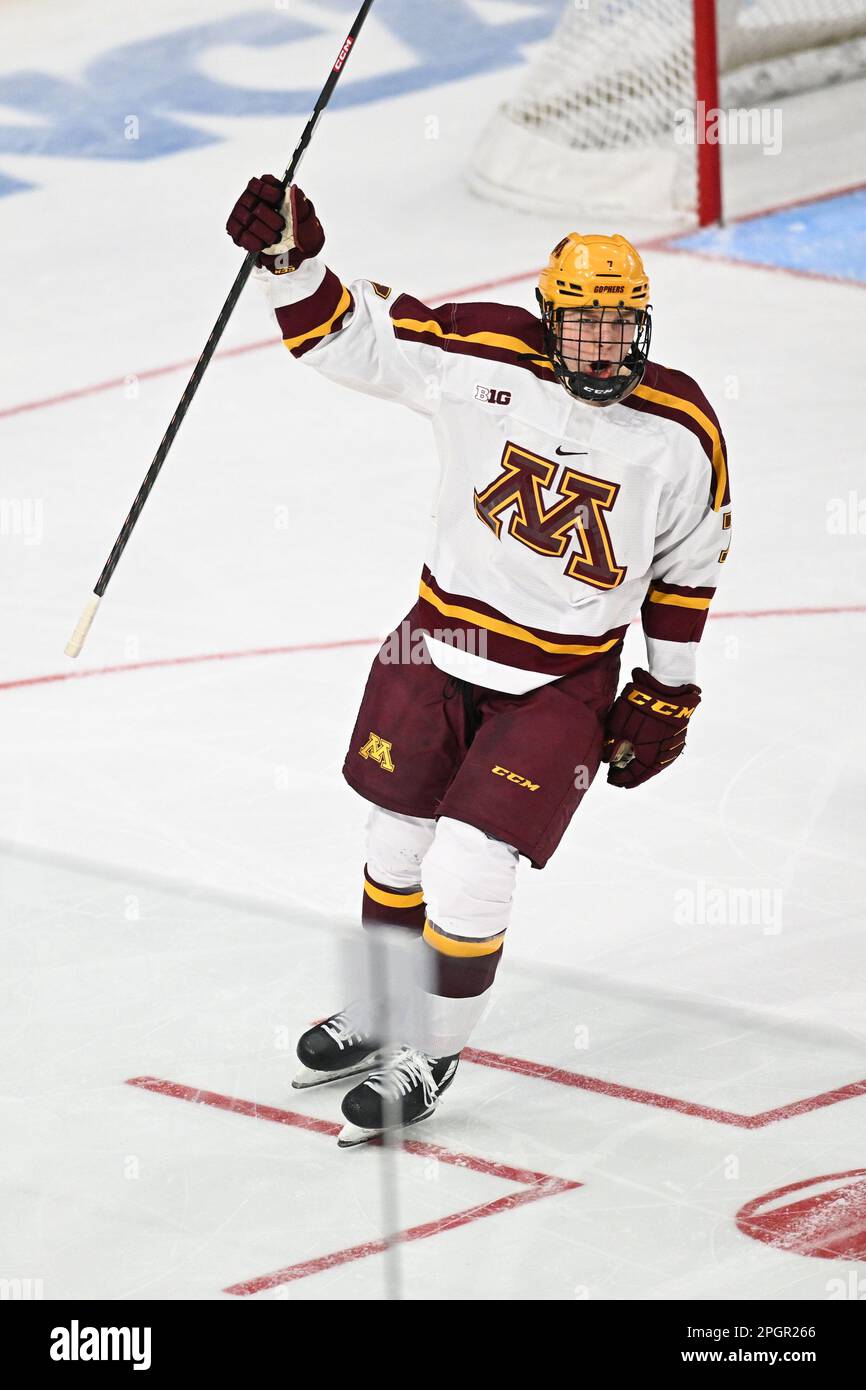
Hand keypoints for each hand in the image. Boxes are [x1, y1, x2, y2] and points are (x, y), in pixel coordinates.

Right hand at [226, 176, 324, 272]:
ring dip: (265, 233)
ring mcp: (241, 214)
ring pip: (248, 221)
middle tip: (280, 227)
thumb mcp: (302, 213)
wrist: (291, 243)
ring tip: (274, 238)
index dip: (268, 192)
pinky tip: (262, 245)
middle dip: (271, 220)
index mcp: (264, 189)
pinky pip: (239, 235)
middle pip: (256, 206)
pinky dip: (252, 242)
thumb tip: (294, 190)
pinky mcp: (236, 230)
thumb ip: (299, 201)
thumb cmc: (294, 224)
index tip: (278, 199)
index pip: (257, 185)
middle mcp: (249, 199)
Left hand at [602, 667, 700, 788]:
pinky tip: (646, 754)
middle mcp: (665, 754)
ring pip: (659, 762)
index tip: (612, 779)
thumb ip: (613, 746)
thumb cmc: (639, 705)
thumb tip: (608, 759)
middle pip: (648, 770)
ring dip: (645, 766)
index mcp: (651, 756)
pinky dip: (654, 756)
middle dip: (633, 775)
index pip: (635, 774)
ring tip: (632, 767)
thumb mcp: (618, 726)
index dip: (622, 778)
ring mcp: (674, 744)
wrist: (667, 685)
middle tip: (621, 777)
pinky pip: (666, 751)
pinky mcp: (679, 733)